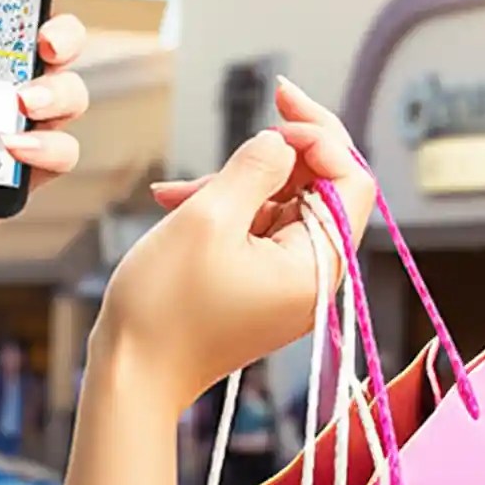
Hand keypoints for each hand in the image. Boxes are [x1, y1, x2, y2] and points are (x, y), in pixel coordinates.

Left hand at [0, 0, 92, 285]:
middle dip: (68, 29)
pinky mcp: (24, 171)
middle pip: (63, 37)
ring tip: (21, 100)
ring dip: (59, 90)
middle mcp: (0, 76)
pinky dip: (48, 147)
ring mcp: (17, 122)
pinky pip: (63, 151)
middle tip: (44, 38)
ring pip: (73, 91)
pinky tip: (13, 147)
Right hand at [91, 77, 375, 408]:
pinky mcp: (260, 286)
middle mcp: (314, 275)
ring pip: (282, 203)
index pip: (352, 180)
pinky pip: (257, 228)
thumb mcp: (208, 218)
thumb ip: (254, 168)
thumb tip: (281, 140)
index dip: (323, 135)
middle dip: (279, 152)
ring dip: (237, 182)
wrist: (132, 376)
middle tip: (261, 108)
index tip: (279, 108)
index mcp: (317, 264)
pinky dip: (225, 208)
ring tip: (179, 192)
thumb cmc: (165, 307)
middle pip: (321, 187)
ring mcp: (287, 282)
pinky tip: (177, 202)